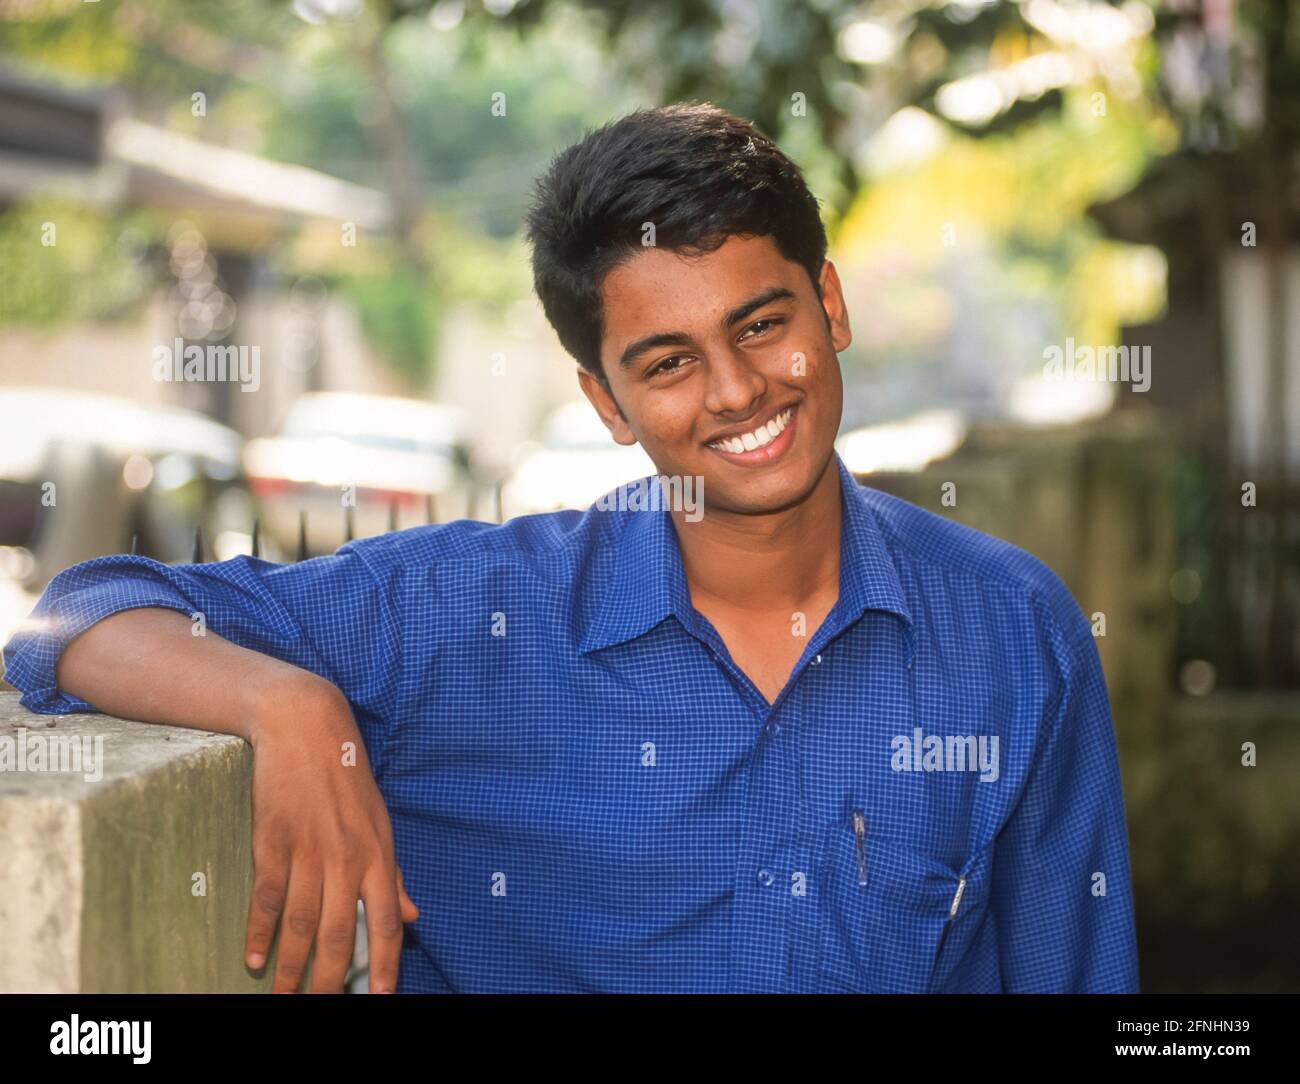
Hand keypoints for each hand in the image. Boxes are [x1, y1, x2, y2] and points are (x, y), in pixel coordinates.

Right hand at [241, 678, 417, 992]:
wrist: (305, 727)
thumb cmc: (346, 777)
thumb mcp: (379, 822)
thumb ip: (393, 874)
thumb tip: (414, 915)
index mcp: (379, 854)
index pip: (386, 923)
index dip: (384, 966)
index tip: (380, 998)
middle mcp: (347, 857)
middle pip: (336, 934)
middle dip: (328, 980)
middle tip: (319, 1009)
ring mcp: (308, 850)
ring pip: (299, 925)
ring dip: (291, 968)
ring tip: (284, 997)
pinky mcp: (273, 841)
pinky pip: (267, 899)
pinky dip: (259, 934)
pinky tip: (255, 960)